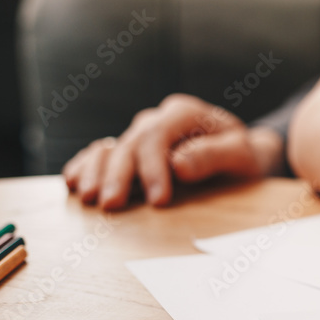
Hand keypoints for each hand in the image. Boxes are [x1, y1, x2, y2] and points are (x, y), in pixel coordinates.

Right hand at [63, 94, 282, 209]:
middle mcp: (157, 120)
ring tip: (89, 198)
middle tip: (113, 205)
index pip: (158, 137)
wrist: (241, 156)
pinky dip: (87, 167)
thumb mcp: (242, 156)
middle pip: (130, 144)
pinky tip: (74, 183)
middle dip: (119, 176)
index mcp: (184, 113)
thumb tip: (179, 164)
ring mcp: (142, 134)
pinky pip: (103, 154)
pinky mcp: (133, 151)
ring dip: (96, 172)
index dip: (153, 169)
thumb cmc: (244, 157)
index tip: (159, 201)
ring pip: (111, 147)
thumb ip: (214, 156)